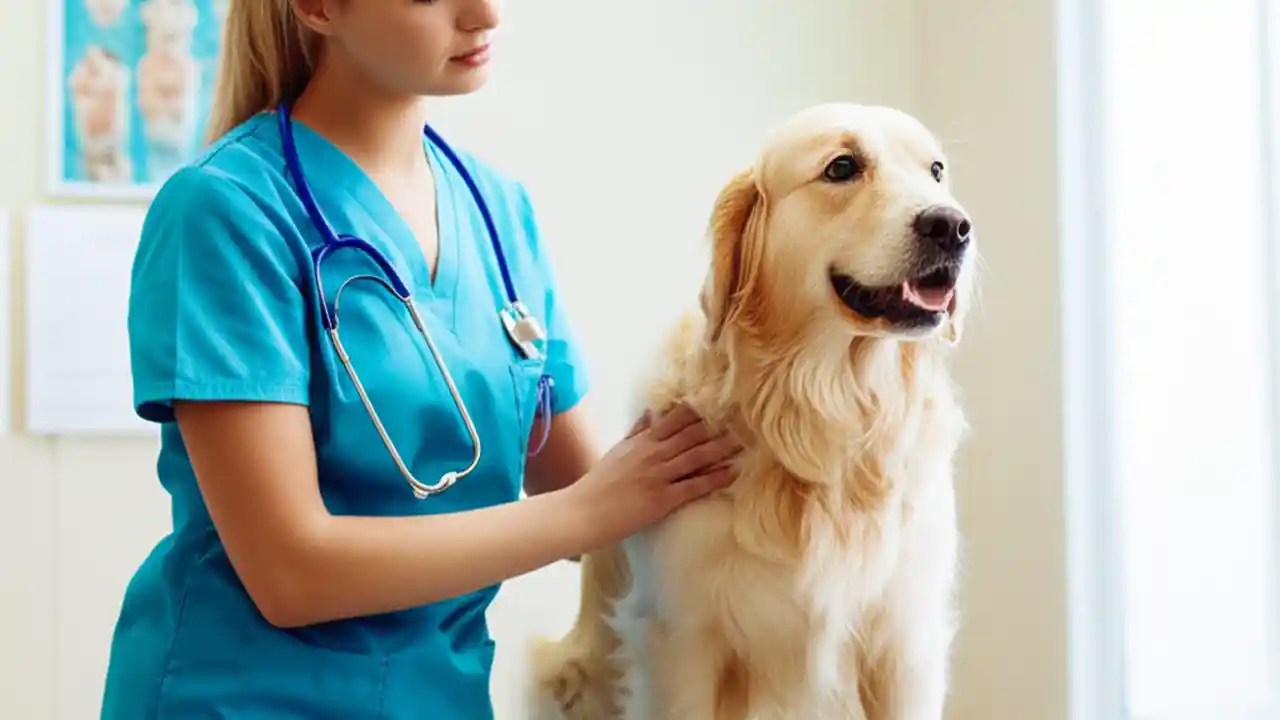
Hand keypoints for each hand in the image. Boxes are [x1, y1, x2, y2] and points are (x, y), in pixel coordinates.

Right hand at [567, 403, 739, 545]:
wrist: (583, 511)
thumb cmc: (599, 483)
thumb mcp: (617, 451)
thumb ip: (636, 431)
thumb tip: (649, 412)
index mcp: (642, 441)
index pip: (676, 418)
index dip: (700, 410)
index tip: (720, 401)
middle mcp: (653, 453)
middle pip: (691, 434)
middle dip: (718, 425)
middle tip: (742, 417)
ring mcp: (658, 476)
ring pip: (696, 456)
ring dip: (722, 448)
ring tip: (744, 441)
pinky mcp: (662, 499)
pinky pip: (693, 486)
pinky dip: (714, 478)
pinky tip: (731, 473)